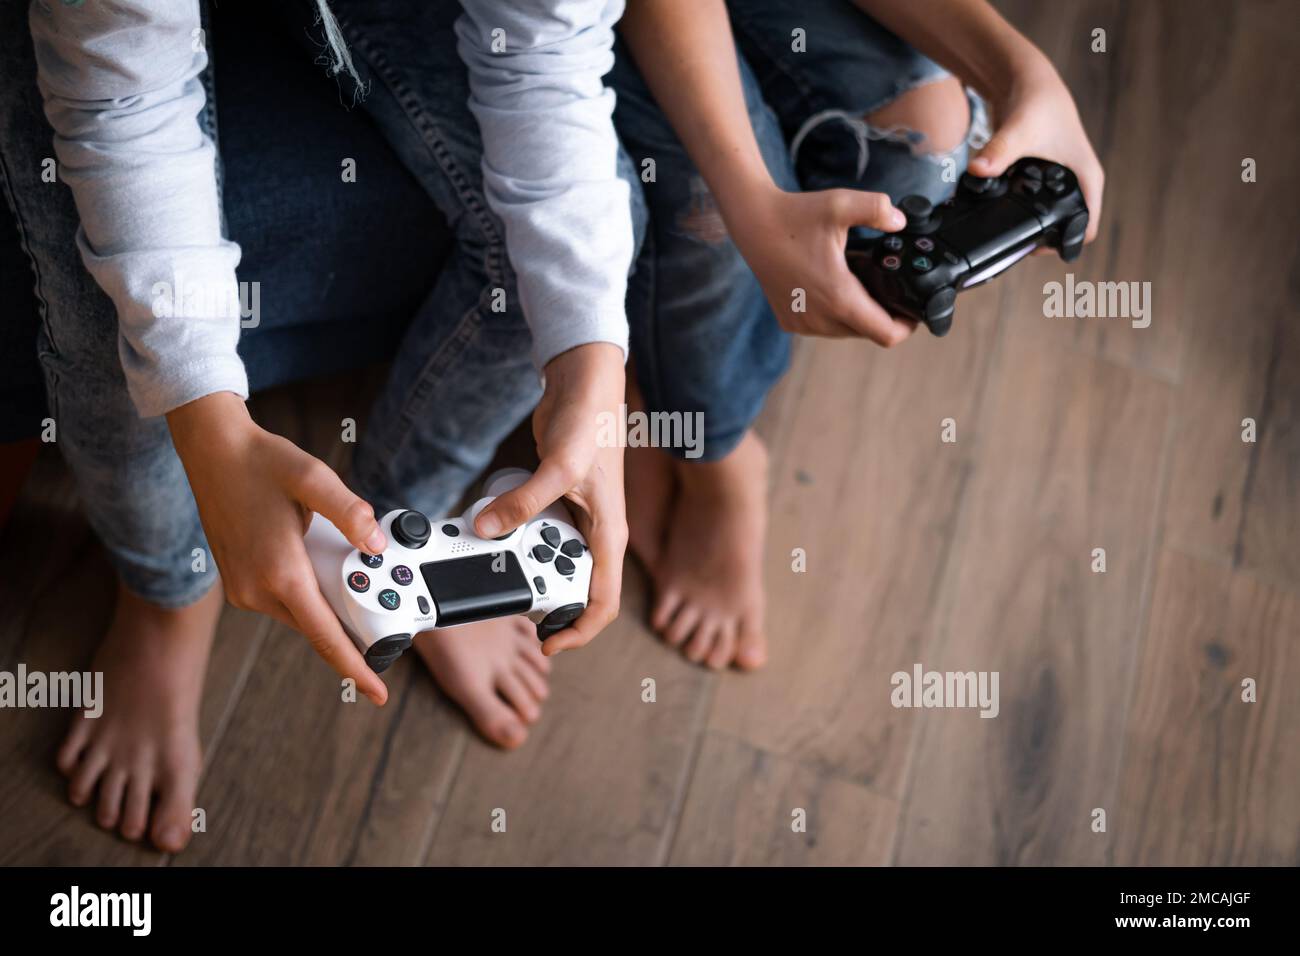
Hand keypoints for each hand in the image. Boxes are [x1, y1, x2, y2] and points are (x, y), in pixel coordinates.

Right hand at [167, 392, 389, 704]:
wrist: (212, 450)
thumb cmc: (262, 461)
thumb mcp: (313, 478)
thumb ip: (350, 513)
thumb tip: (378, 543)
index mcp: (279, 573)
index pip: (325, 636)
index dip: (355, 668)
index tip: (377, 693)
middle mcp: (257, 590)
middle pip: (317, 628)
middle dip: (353, 630)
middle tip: (388, 620)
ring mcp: (243, 589)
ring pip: (302, 615)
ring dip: (330, 608)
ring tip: (356, 580)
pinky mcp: (239, 583)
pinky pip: (285, 602)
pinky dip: (309, 596)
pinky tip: (323, 570)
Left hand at [472, 343, 627, 655]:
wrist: (586, 385)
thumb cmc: (590, 424)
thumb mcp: (559, 467)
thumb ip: (524, 502)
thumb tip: (486, 531)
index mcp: (609, 535)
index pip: (603, 602)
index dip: (579, 632)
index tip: (548, 644)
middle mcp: (595, 533)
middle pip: (574, 588)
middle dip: (545, 603)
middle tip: (511, 604)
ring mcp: (576, 518)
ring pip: (551, 562)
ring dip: (525, 570)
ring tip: (495, 568)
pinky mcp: (557, 501)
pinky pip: (536, 534)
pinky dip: (516, 540)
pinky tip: (493, 533)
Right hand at [724, 185, 917, 345]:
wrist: (753, 223)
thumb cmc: (795, 215)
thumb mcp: (841, 203)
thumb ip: (878, 209)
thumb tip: (902, 221)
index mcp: (839, 298)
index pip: (886, 335)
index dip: (907, 326)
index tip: (913, 309)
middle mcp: (820, 319)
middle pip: (867, 332)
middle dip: (883, 315)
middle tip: (887, 285)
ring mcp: (803, 324)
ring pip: (845, 331)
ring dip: (858, 314)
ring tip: (860, 282)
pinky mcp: (790, 321)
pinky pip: (824, 327)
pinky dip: (835, 313)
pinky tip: (834, 286)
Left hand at [968, 55, 1104, 243]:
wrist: (1027, 81)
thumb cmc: (1037, 101)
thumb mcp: (1019, 130)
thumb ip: (999, 152)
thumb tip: (978, 170)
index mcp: (1086, 178)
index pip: (1087, 227)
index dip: (1065, 244)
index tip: (1035, 247)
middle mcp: (1078, 183)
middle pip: (1066, 227)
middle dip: (1041, 239)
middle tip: (1012, 244)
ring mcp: (1060, 182)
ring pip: (1050, 217)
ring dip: (1029, 227)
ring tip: (1003, 230)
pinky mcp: (1043, 179)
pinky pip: (1035, 206)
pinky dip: (1019, 212)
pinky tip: (999, 214)